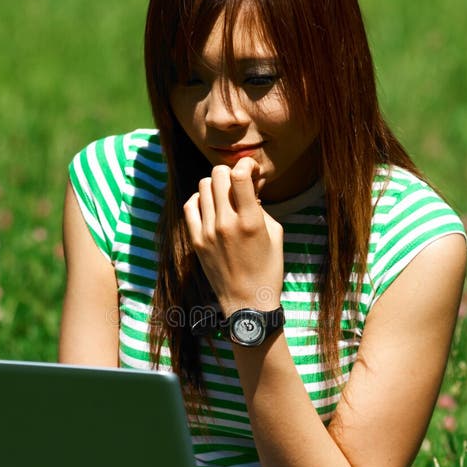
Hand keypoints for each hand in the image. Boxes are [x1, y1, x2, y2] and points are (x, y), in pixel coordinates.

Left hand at [183, 158, 283, 315]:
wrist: (248, 302)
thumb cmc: (268, 269)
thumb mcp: (275, 234)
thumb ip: (261, 207)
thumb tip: (249, 188)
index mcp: (251, 221)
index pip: (239, 175)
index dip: (246, 164)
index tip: (251, 169)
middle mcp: (226, 223)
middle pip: (217, 175)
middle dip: (230, 173)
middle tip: (238, 184)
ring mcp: (207, 232)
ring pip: (203, 186)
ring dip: (216, 185)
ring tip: (225, 197)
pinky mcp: (196, 241)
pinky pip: (190, 205)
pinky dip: (200, 199)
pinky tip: (210, 207)